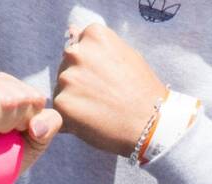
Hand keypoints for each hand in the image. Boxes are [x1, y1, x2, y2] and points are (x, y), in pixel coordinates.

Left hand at [54, 23, 169, 155]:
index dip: (92, 65)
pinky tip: (94, 121)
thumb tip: (71, 31)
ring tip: (100, 109)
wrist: (151, 124)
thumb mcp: (125, 56)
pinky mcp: (62, 103)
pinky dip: (72, 118)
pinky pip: (60, 110)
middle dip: (80, 80)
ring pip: (62, 88)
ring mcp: (68, 77)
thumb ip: (96, 46)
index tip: (107, 78)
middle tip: (105, 96)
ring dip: (75, 99)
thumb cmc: (143, 91)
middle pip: (67, 66)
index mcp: (94, 35)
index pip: (79, 46)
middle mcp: (77, 52)